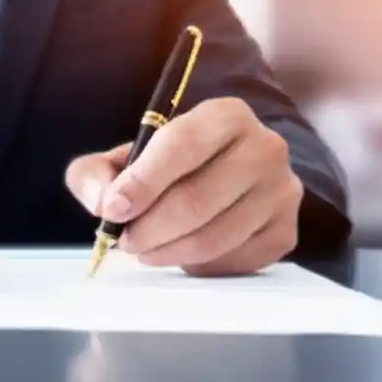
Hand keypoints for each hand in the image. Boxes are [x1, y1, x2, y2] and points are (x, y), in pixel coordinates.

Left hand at [65, 98, 302, 275]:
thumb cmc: (170, 167)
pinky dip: (198, 266)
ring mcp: (281, 192)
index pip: (182, 145)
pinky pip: (233, 261)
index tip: (113, 210)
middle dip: (149, 228)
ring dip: (168, 252)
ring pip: (215, 237)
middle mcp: (265, 147)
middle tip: (125, 241)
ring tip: (146, 250)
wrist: (225, 178)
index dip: (143, 182)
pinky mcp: (286, 232)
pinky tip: (182, 253)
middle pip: (197, 199)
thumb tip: (101, 203)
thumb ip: (96, 173)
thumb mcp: (126, 157)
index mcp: (226, 115)